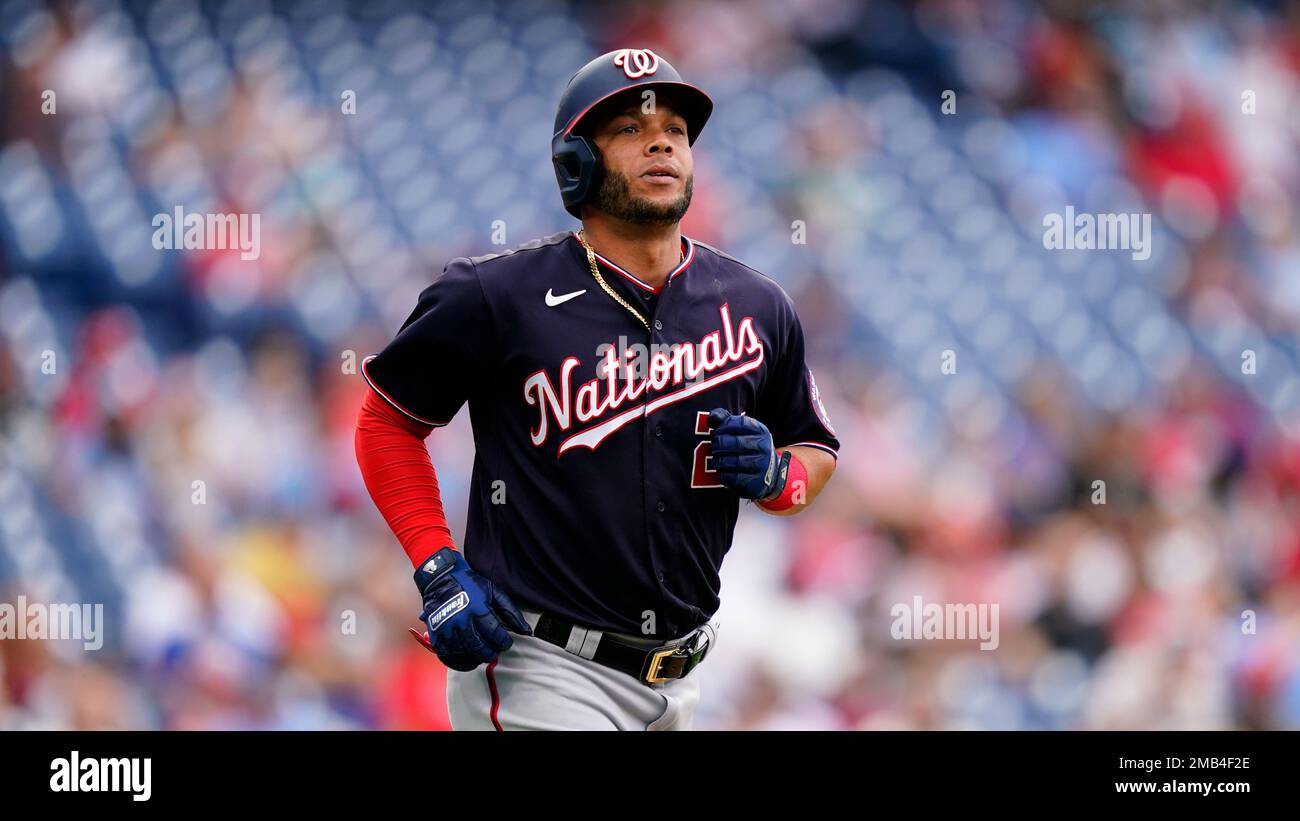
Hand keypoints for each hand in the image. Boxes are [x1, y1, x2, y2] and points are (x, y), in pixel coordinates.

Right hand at [408, 547, 531, 670]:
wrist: (441, 578)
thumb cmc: (470, 585)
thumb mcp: (494, 592)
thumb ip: (510, 611)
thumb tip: (526, 631)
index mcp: (477, 608)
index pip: (494, 633)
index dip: (503, 642)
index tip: (506, 643)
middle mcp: (461, 620)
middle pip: (478, 646)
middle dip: (490, 653)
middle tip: (495, 653)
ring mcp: (446, 628)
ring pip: (463, 653)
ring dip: (475, 659)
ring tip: (482, 657)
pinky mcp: (435, 633)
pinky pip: (446, 655)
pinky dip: (458, 662)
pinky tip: (467, 661)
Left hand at [707, 409, 789, 500]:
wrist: (770, 475)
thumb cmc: (750, 449)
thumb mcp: (744, 432)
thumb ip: (727, 421)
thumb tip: (712, 417)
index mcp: (761, 431)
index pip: (740, 423)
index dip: (724, 426)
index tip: (718, 431)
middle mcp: (763, 447)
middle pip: (735, 442)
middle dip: (719, 444)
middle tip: (714, 447)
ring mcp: (761, 465)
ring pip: (733, 461)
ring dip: (720, 460)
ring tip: (717, 460)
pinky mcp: (755, 482)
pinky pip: (733, 478)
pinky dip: (723, 474)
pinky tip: (722, 472)